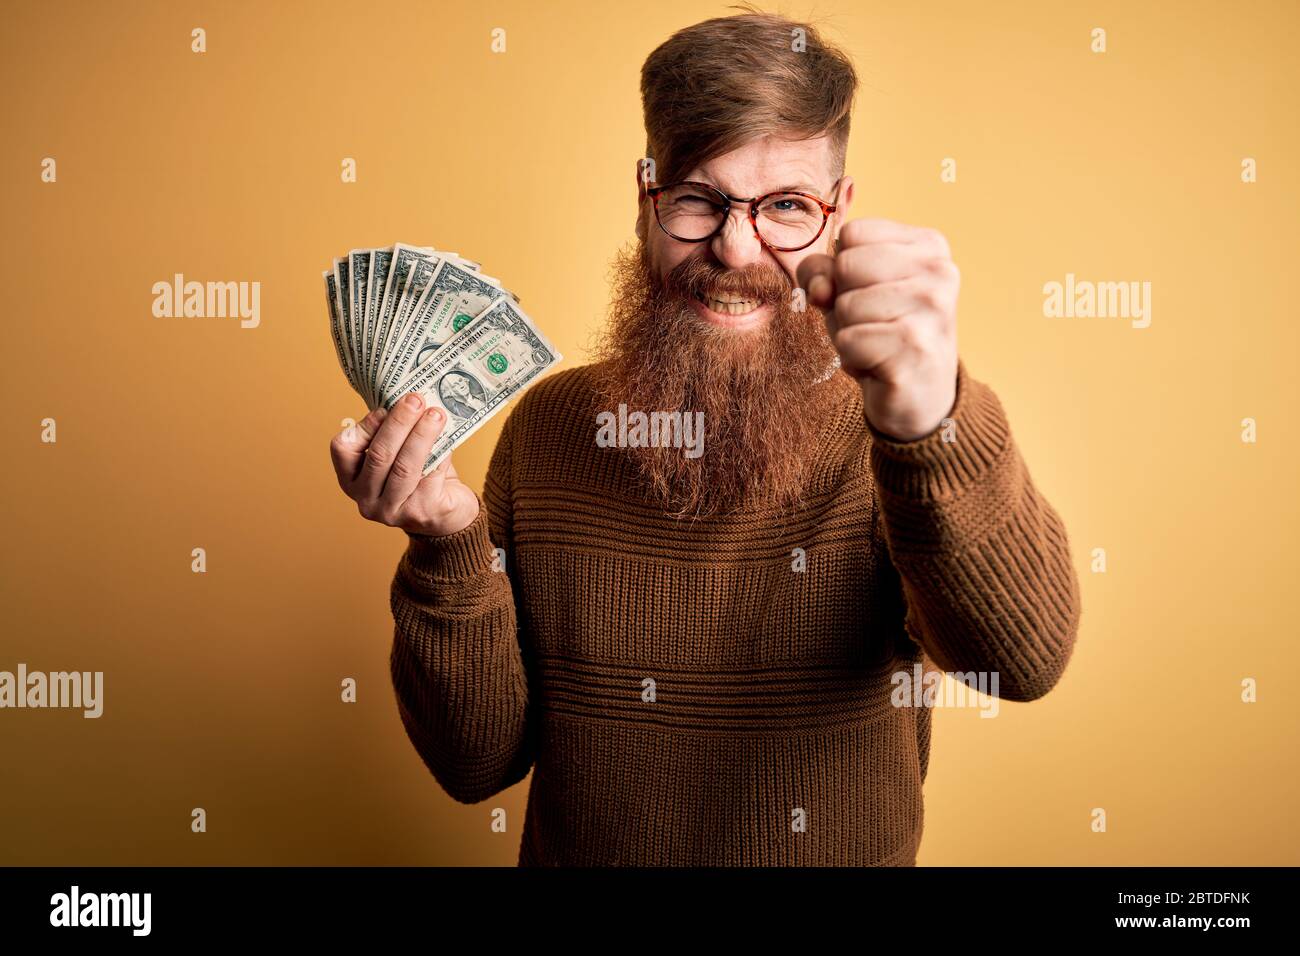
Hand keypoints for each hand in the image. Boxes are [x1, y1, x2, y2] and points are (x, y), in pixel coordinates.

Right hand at [330, 392, 479, 536]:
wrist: (446, 515)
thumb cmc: (418, 478)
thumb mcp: (396, 455)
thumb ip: (393, 433)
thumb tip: (406, 401)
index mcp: (351, 480)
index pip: (343, 448)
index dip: (365, 425)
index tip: (386, 407)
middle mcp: (366, 500)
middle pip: (379, 455)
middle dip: (399, 423)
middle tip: (415, 399)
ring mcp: (392, 511)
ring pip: (405, 466)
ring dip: (422, 435)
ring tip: (436, 414)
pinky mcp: (422, 513)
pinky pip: (431, 476)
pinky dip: (441, 454)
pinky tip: (448, 439)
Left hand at [797, 218, 959, 440]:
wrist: (920, 396)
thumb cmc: (882, 332)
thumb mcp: (849, 291)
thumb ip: (823, 271)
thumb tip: (819, 287)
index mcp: (929, 246)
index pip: (852, 233)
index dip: (843, 267)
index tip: (869, 292)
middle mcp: (939, 272)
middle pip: (846, 265)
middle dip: (843, 301)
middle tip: (873, 324)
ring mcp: (932, 310)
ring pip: (845, 305)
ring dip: (848, 332)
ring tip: (876, 344)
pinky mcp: (915, 348)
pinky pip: (849, 341)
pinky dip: (852, 358)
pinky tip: (878, 364)